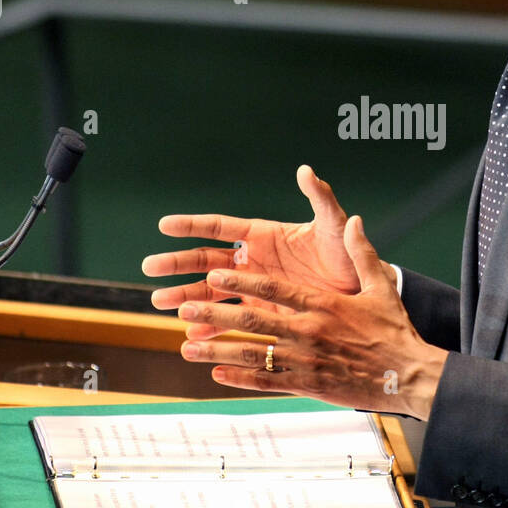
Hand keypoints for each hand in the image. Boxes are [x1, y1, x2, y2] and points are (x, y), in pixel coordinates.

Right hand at [143, 166, 365, 337]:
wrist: (358, 294)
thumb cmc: (347, 256)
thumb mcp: (335, 228)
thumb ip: (320, 199)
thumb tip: (307, 170)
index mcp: (263, 234)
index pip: (220, 226)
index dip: (192, 225)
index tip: (164, 225)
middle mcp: (252, 260)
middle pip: (205, 259)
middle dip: (177, 263)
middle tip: (149, 267)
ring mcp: (253, 287)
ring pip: (210, 291)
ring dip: (185, 296)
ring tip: (159, 303)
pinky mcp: (260, 312)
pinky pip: (229, 320)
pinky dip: (210, 328)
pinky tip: (192, 337)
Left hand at [176, 214, 447, 419]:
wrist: (410, 376)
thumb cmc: (395, 330)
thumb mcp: (381, 286)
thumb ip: (362, 252)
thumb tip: (355, 220)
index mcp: (323, 304)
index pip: (273, 288)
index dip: (241, 280)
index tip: (214, 274)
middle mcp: (309, 331)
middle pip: (253, 319)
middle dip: (214, 313)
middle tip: (183, 308)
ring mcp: (306, 360)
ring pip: (253, 352)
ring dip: (217, 349)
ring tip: (187, 347)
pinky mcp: (309, 385)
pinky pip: (268, 381)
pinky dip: (240, 378)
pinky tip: (216, 375)